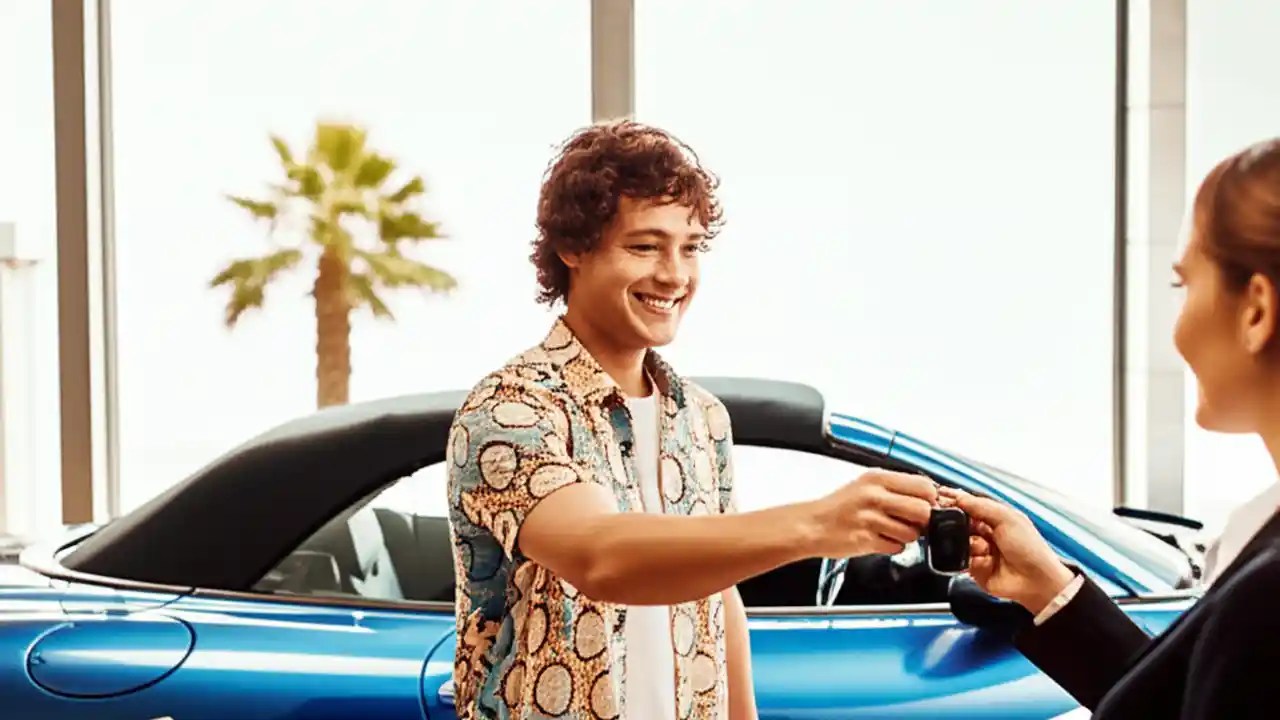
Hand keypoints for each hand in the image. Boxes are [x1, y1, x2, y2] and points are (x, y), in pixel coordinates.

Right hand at [807, 469, 936, 557]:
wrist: (811, 525)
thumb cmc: (839, 507)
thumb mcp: (867, 485)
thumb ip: (897, 488)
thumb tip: (930, 497)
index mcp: (877, 478)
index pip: (924, 486)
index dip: (929, 499)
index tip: (925, 505)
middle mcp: (874, 496)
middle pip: (923, 510)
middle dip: (922, 520)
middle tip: (911, 522)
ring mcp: (870, 519)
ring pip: (912, 532)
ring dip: (906, 536)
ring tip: (890, 531)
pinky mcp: (866, 540)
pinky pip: (897, 547)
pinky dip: (893, 547)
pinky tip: (880, 539)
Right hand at [949, 490, 1075, 613]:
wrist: (1036, 581)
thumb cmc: (1030, 548)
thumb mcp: (1007, 518)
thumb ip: (981, 506)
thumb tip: (959, 496)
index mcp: (994, 517)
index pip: (968, 505)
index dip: (955, 502)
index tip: (940, 500)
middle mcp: (985, 533)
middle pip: (959, 524)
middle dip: (960, 526)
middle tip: (970, 529)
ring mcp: (979, 551)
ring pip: (959, 543)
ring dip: (972, 546)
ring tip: (987, 550)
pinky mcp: (975, 569)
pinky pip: (963, 561)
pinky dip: (975, 561)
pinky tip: (988, 563)